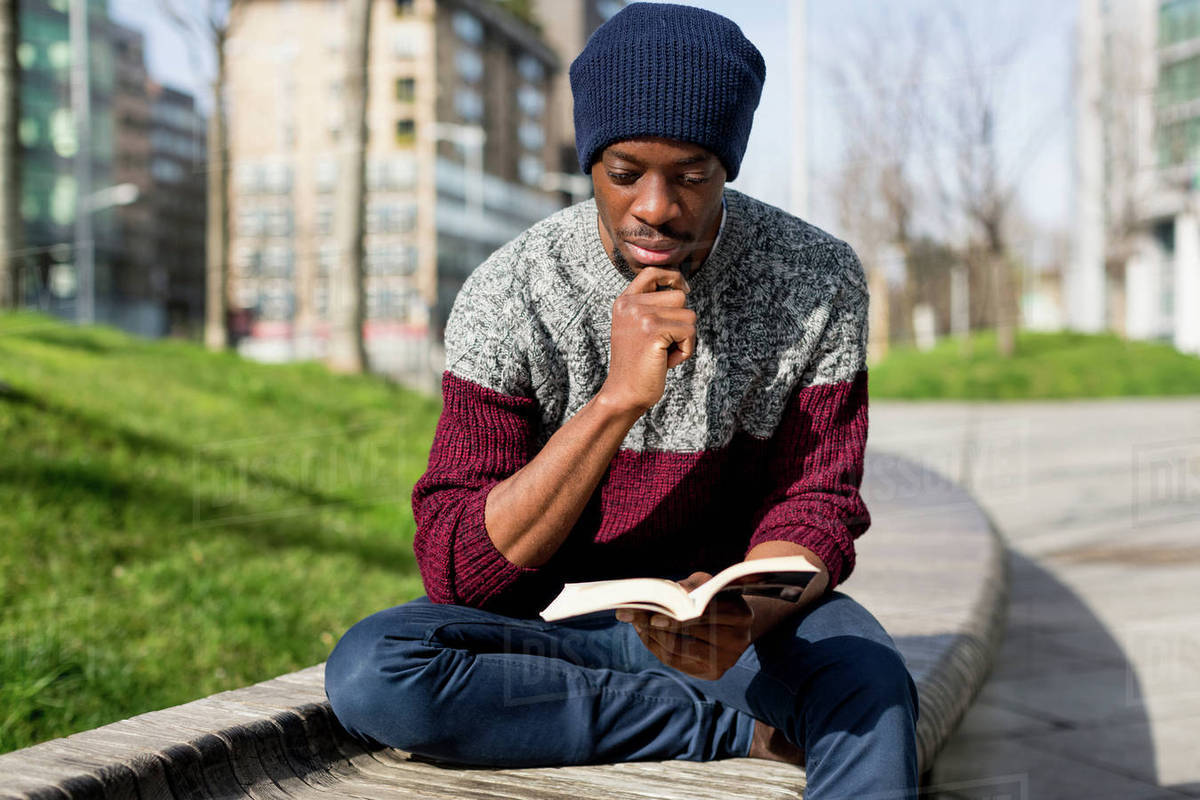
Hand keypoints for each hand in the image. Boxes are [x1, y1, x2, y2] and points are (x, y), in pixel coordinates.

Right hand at [599, 267, 695, 413]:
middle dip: (681, 322)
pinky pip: (689, 333)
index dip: (673, 277)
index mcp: (624, 302)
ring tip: (663, 353)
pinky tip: (666, 362)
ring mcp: (641, 316)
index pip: (652, 272)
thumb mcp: (637, 328)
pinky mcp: (654, 331)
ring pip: (689, 316)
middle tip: (662, 345)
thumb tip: (684, 289)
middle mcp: (630, 305)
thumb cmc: (637, 365)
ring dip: (684, 339)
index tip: (685, 289)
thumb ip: (652, 308)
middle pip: (680, 297)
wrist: (623, 393)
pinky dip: (685, 351)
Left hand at [616, 572, 752, 679]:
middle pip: (688, 634)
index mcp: (740, 614)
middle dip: (655, 624)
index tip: (652, 617)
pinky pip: (676, 661)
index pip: (704, 615)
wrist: (737, 624)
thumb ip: (687, 586)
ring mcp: (726, 660)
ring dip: (652, 635)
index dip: (678, 617)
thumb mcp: (705, 583)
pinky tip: (645, 633)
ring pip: (678, 650)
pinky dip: (656, 646)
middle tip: (629, 615)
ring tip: (635, 622)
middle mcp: (737, 640)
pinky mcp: (712, 673)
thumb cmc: (715, 597)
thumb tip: (659, 592)